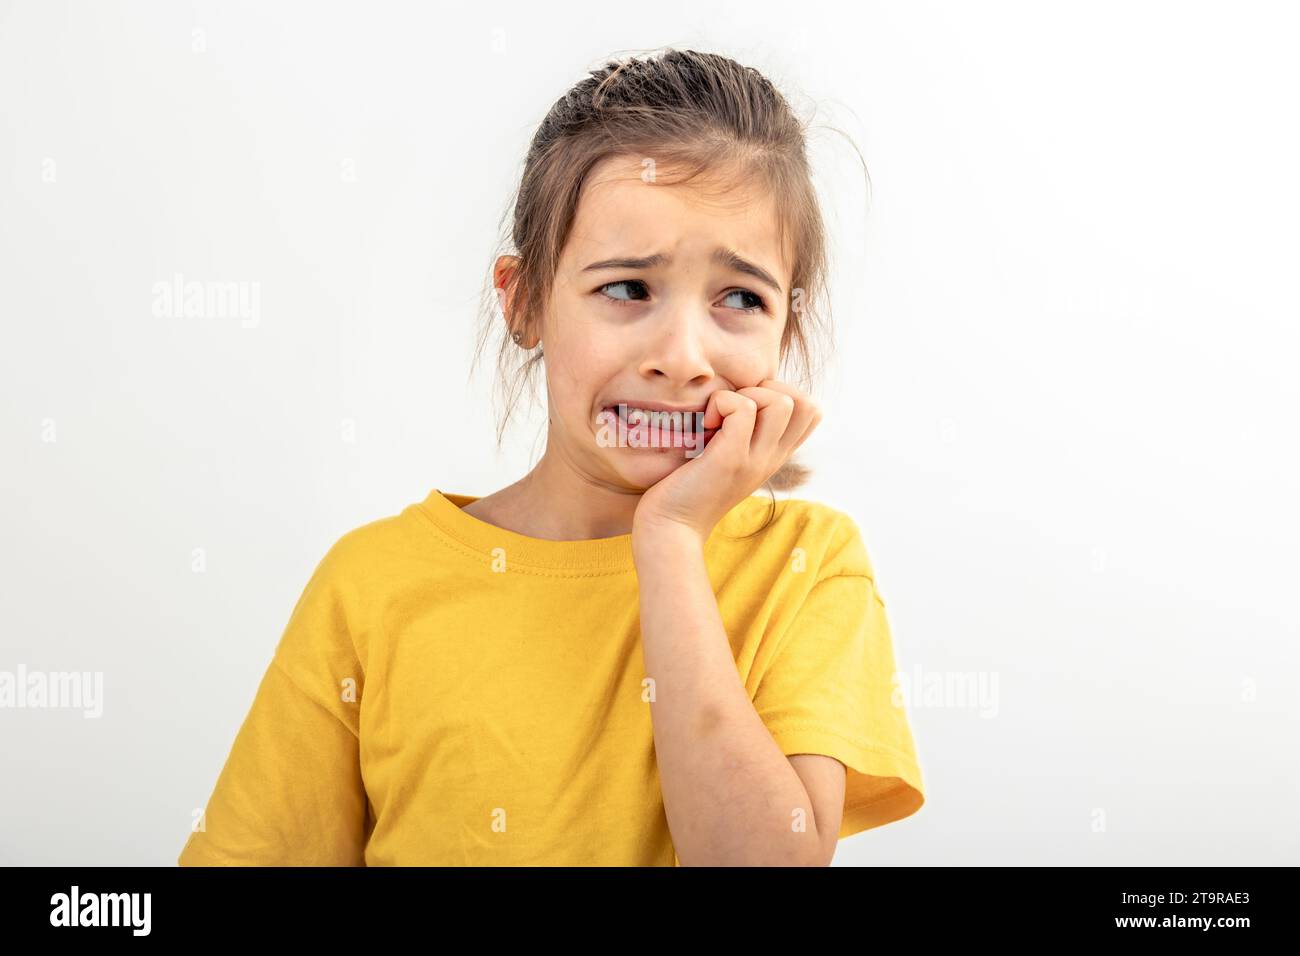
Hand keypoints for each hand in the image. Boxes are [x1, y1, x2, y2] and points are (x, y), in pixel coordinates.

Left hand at [632, 378, 822, 543]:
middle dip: (770, 389)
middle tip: (734, 409)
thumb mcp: (728, 457)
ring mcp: (755, 460)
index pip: (811, 412)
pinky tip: (704, 425)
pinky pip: (743, 409)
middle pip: (806, 403)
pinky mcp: (731, 459)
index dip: (784, 393)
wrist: (670, 527)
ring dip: (746, 395)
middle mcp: (772, 458)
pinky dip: (721, 403)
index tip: (748, 406)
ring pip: (781, 402)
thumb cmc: (688, 487)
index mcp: (774, 456)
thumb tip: (741, 395)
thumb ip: (744, 433)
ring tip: (719, 417)